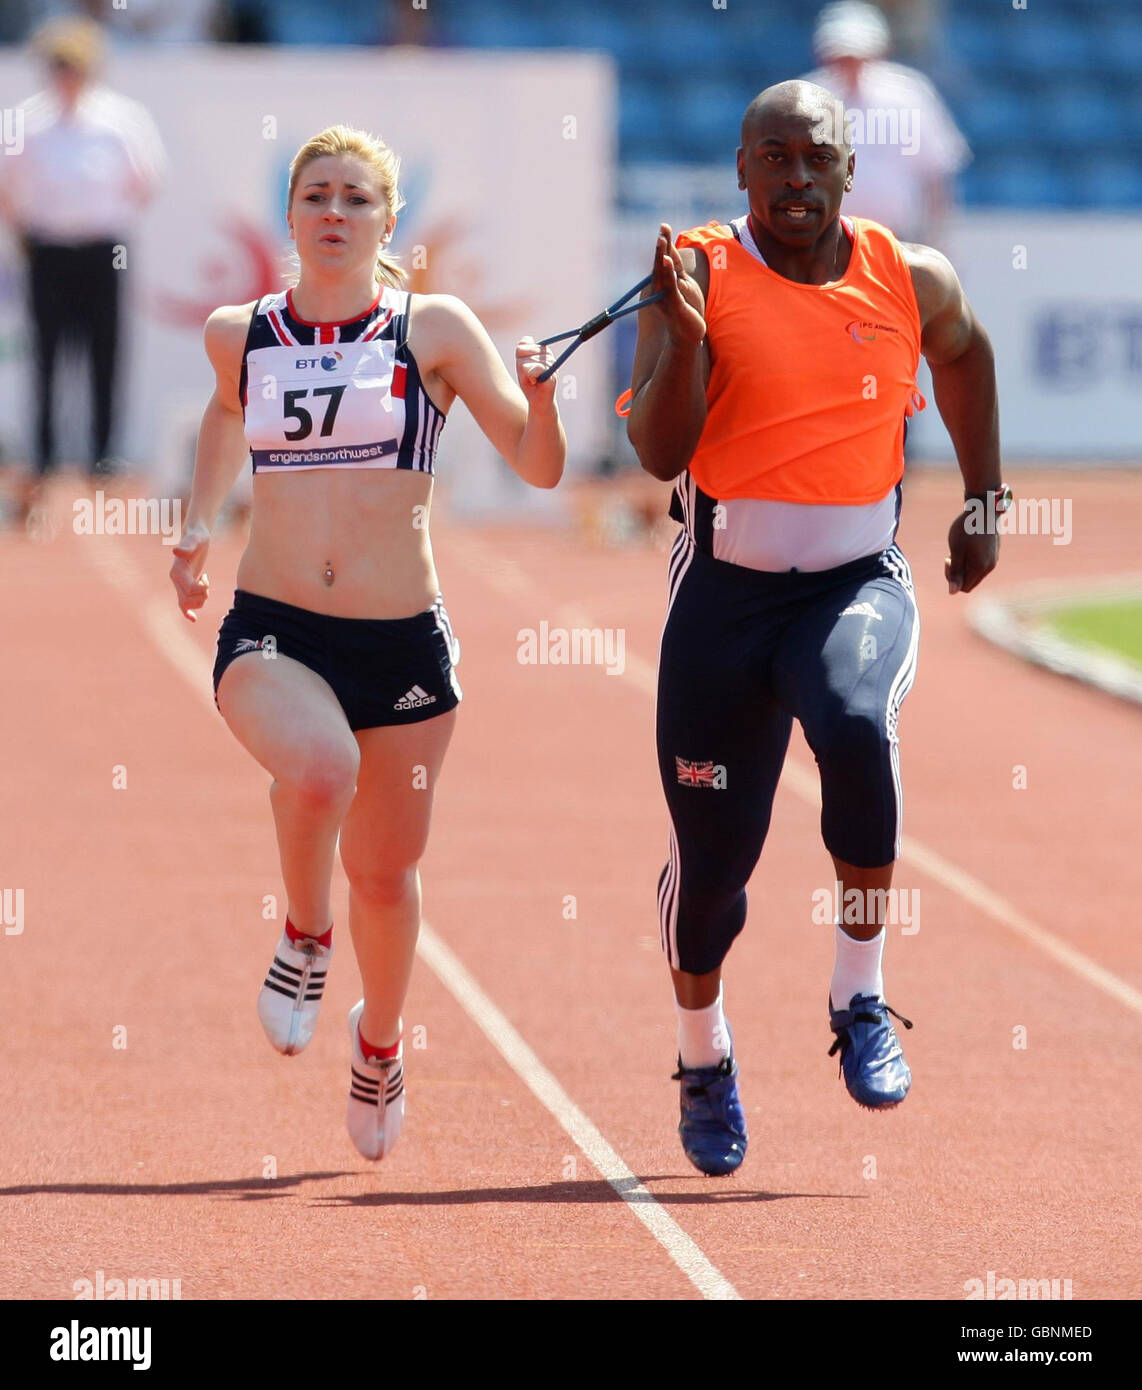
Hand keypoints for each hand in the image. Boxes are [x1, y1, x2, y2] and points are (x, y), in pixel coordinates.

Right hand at [170, 520, 210, 621]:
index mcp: (177, 570)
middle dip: (201, 596)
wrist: (195, 536)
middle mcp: (175, 578)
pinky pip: (184, 603)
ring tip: (205, 583)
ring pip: (187, 604)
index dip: (201, 589)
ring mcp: (179, 583)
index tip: (206, 578)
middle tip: (206, 582)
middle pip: (187, 600)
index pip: (189, 589)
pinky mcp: (185, 585)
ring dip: (200, 599)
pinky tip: (193, 619)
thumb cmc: (197, 537)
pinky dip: (188, 612)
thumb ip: (187, 546)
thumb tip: (176, 551)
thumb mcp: (196, 539)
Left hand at [516, 336, 557, 407]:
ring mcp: (551, 363)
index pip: (522, 346)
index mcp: (542, 350)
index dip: (519, 359)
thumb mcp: (521, 365)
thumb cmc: (530, 384)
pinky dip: (531, 377)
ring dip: (525, 375)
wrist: (538, 402)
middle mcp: (548, 355)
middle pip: (522, 353)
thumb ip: (522, 350)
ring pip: (527, 363)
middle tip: (529, 376)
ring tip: (532, 380)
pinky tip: (535, 382)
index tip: (525, 368)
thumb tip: (527, 339)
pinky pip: (534, 369)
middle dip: (521, 367)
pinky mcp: (552, 373)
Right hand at [651, 222, 705, 346]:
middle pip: (660, 263)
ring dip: (661, 256)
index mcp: (663, 283)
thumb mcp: (684, 286)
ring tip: (661, 240)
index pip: (664, 259)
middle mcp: (660, 290)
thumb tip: (671, 254)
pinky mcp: (674, 305)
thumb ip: (677, 272)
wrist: (688, 336)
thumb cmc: (686, 311)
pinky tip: (667, 261)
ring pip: (662, 273)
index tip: (664, 226)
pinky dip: (668, 273)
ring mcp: (666, 298)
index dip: (664, 243)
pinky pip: (670, 287)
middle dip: (661, 245)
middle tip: (662, 228)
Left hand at [945, 509, 998, 594]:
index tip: (948, 560)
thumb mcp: (956, 550)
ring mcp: (994, 559)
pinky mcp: (994, 552)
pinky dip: (971, 560)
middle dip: (958, 574)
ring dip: (964, 566)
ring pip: (975, 573)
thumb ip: (955, 572)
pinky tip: (967, 545)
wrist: (984, 508)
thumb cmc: (967, 528)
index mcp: (981, 567)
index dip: (952, 579)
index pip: (963, 588)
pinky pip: (980, 564)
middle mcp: (990, 566)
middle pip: (970, 582)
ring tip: (959, 550)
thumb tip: (952, 593)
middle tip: (951, 557)